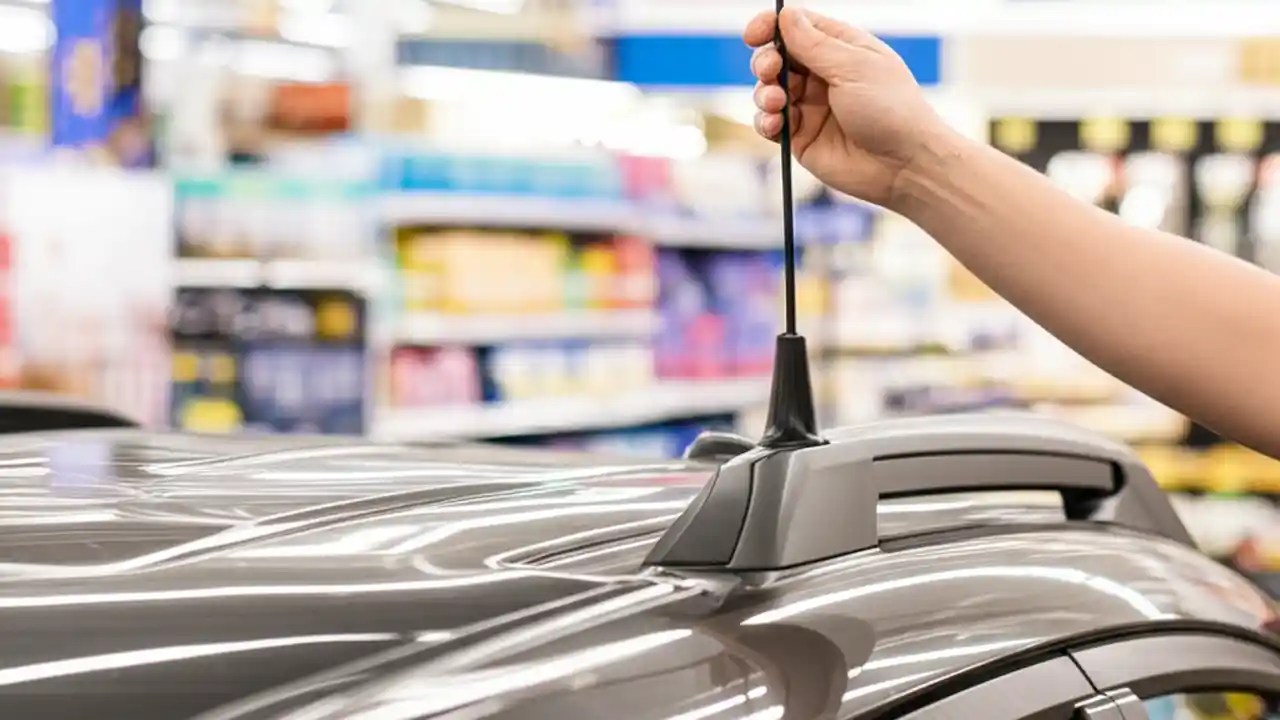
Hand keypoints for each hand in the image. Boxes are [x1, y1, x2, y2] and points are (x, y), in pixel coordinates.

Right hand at [746, 8, 946, 208]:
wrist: (904, 165)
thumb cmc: (891, 110)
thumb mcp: (853, 67)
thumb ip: (813, 43)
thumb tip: (786, 15)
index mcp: (841, 49)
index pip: (798, 27)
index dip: (772, 26)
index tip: (753, 34)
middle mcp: (824, 76)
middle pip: (778, 57)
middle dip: (766, 61)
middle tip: (771, 71)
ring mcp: (811, 107)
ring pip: (769, 90)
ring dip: (764, 92)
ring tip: (777, 103)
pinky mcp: (801, 137)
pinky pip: (770, 124)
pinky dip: (765, 121)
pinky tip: (774, 124)